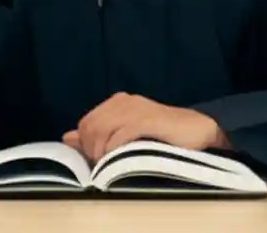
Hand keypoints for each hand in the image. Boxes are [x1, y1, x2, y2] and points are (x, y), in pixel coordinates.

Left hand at [61, 92, 229, 163]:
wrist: (199, 130)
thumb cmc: (164, 136)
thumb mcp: (127, 135)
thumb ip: (99, 135)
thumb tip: (68, 137)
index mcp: (117, 102)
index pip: (85, 123)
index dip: (87, 145)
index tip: (98, 162)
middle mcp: (123, 101)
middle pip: (89, 126)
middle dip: (92, 150)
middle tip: (105, 166)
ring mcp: (135, 108)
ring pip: (101, 130)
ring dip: (102, 152)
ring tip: (112, 165)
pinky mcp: (147, 119)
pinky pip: (120, 134)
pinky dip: (116, 150)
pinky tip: (122, 159)